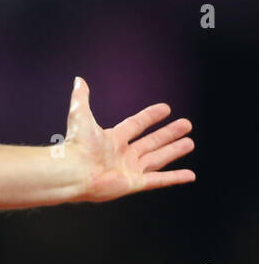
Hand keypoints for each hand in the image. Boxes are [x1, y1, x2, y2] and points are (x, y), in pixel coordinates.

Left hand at [64, 77, 194, 201]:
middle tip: (186, 124)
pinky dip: (175, 178)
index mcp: (111, 139)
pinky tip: (190, 175)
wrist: (73, 172)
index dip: (150, 116)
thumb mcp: (80, 116)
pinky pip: (159, 180)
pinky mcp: (134, 183)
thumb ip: (81, 98)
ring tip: (190, 143)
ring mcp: (129, 169)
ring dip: (174, 151)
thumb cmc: (76, 146)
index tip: (166, 108)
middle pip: (151, 142)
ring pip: (158, 159)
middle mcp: (122, 154)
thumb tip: (79, 80)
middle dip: (169, 134)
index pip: (136, 124)